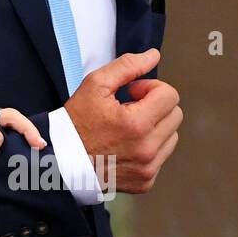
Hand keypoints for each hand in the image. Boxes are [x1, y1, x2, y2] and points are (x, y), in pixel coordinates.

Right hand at [64, 49, 181, 193]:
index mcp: (137, 124)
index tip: (132, 93)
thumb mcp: (95, 85)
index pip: (170, 95)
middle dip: (156, 106)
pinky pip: (162, 156)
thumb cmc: (76, 122)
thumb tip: (153, 56)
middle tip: (129, 108)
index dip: (150, 87)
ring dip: (156, 126)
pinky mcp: (146, 181)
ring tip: (128, 127)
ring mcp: (148, 168)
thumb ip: (126, 66)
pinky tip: (127, 145)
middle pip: (175, 114)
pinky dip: (150, 147)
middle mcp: (147, 149)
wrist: (62, 161)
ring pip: (172, 136)